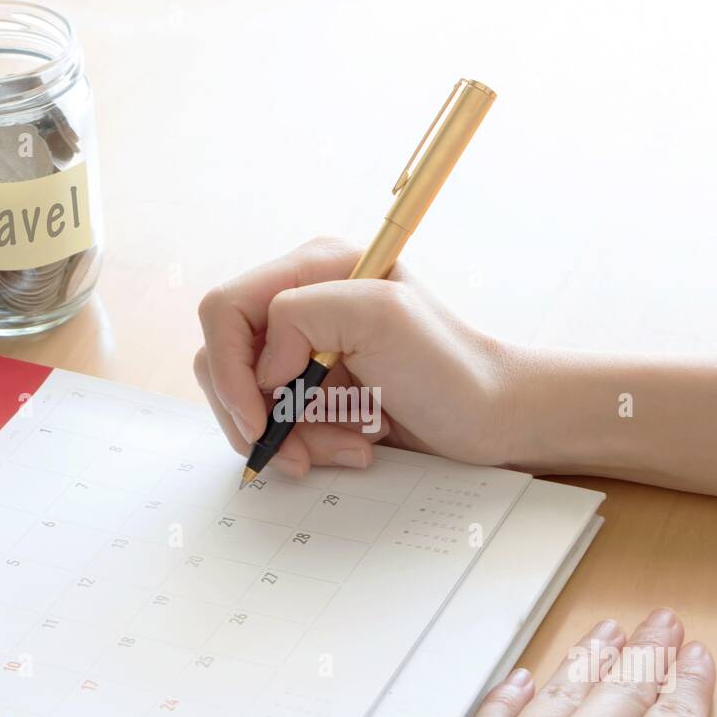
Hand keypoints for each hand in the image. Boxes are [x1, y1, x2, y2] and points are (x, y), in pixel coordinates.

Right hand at [194, 236, 512, 476]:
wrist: (491, 418)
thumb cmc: (450, 367)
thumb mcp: (381, 316)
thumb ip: (301, 315)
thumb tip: (262, 367)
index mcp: (312, 268)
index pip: (225, 310)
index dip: (229, 367)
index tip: (260, 418)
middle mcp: (303, 303)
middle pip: (225, 358)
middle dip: (255, 411)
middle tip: (291, 449)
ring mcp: (306, 350)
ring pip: (249, 399)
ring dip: (289, 435)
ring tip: (345, 446)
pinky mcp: (315, 391)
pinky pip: (278, 422)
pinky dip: (306, 445)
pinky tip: (352, 445)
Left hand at [392, 609, 716, 716]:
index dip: (691, 685)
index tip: (699, 656)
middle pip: (621, 690)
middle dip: (646, 653)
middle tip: (662, 621)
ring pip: (559, 689)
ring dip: (587, 658)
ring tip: (606, 632)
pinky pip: (494, 713)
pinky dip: (511, 692)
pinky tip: (521, 678)